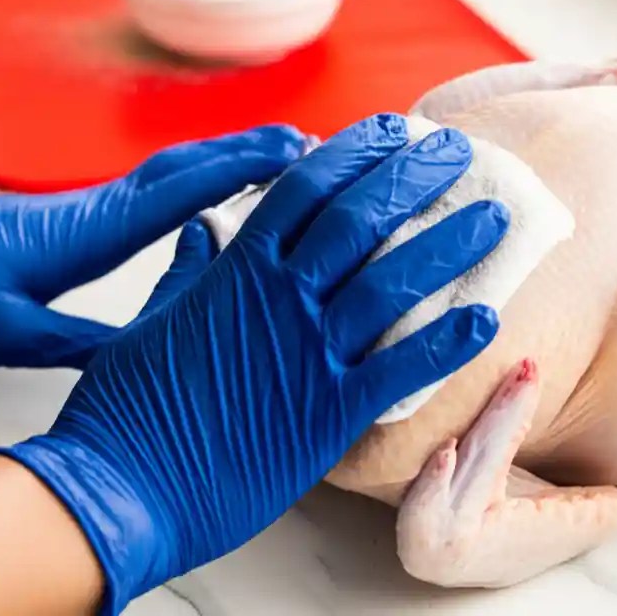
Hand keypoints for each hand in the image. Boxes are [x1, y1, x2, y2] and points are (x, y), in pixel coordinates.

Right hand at [0, 114, 509, 612]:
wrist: (119, 487)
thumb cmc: (127, 407)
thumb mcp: (150, 320)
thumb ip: (186, 271)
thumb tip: (201, 229)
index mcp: (236, 268)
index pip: (307, 188)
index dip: (357, 152)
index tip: (395, 129)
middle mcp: (280, 299)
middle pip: (361, 218)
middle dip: (415, 178)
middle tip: (460, 153)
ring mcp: (307, 354)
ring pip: (392, 282)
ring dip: (449, 244)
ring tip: (496, 216)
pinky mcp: (327, 415)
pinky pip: (400, 370)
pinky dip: (446, 342)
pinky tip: (487, 317)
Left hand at [0, 126, 305, 367]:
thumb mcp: (4, 335)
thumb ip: (78, 341)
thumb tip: (145, 354)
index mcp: (81, 236)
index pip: (173, 194)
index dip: (237, 172)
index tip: (291, 156)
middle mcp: (90, 211)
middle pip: (182, 168)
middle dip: (248, 152)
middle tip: (311, 145)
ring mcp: (82, 210)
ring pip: (168, 173)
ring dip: (225, 159)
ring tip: (281, 159)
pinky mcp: (72, 219)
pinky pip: (148, 191)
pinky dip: (192, 179)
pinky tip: (211, 190)